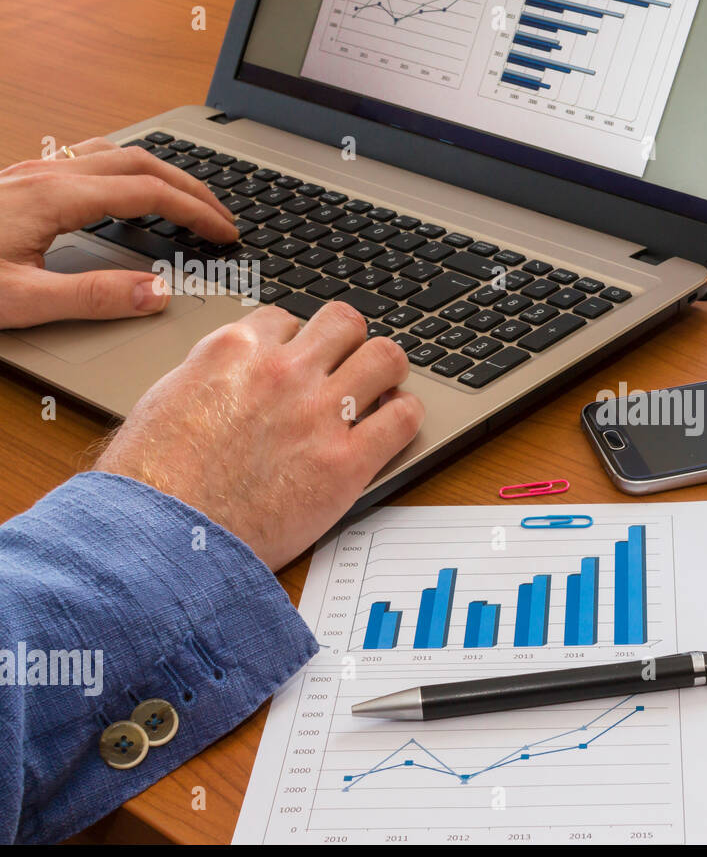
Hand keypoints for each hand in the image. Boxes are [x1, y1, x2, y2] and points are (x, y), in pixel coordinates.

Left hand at [0, 137, 236, 328]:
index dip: (196, 212)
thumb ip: (91, 298)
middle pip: (139, 162)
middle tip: (220, 217)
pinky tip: (126, 189)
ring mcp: (30, 171)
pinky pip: (86, 158)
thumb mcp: (21, 299)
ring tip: (183, 200)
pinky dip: (124, 170)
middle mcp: (44, 173)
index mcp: (53, 196)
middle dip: (189, 188)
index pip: (148, 193)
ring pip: (114, 153)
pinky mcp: (20, 180)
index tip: (224, 233)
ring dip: (159, 173)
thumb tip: (156, 293)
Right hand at [94, 303, 423, 570]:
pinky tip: (393, 425)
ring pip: (385, 357)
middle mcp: (282, 373)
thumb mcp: (164, 401)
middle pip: (344, 323)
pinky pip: (403, 417)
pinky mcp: (347, 462)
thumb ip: (207, 377)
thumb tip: (225, 375)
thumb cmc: (150, 482)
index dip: (294, 342)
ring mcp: (319, 414)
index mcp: (234, 352)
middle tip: (346, 368)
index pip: (285, 320)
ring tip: (379, 390)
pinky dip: (405, 415)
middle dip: (347, 343)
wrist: (157, 537)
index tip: (297, 361)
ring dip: (385, 371)